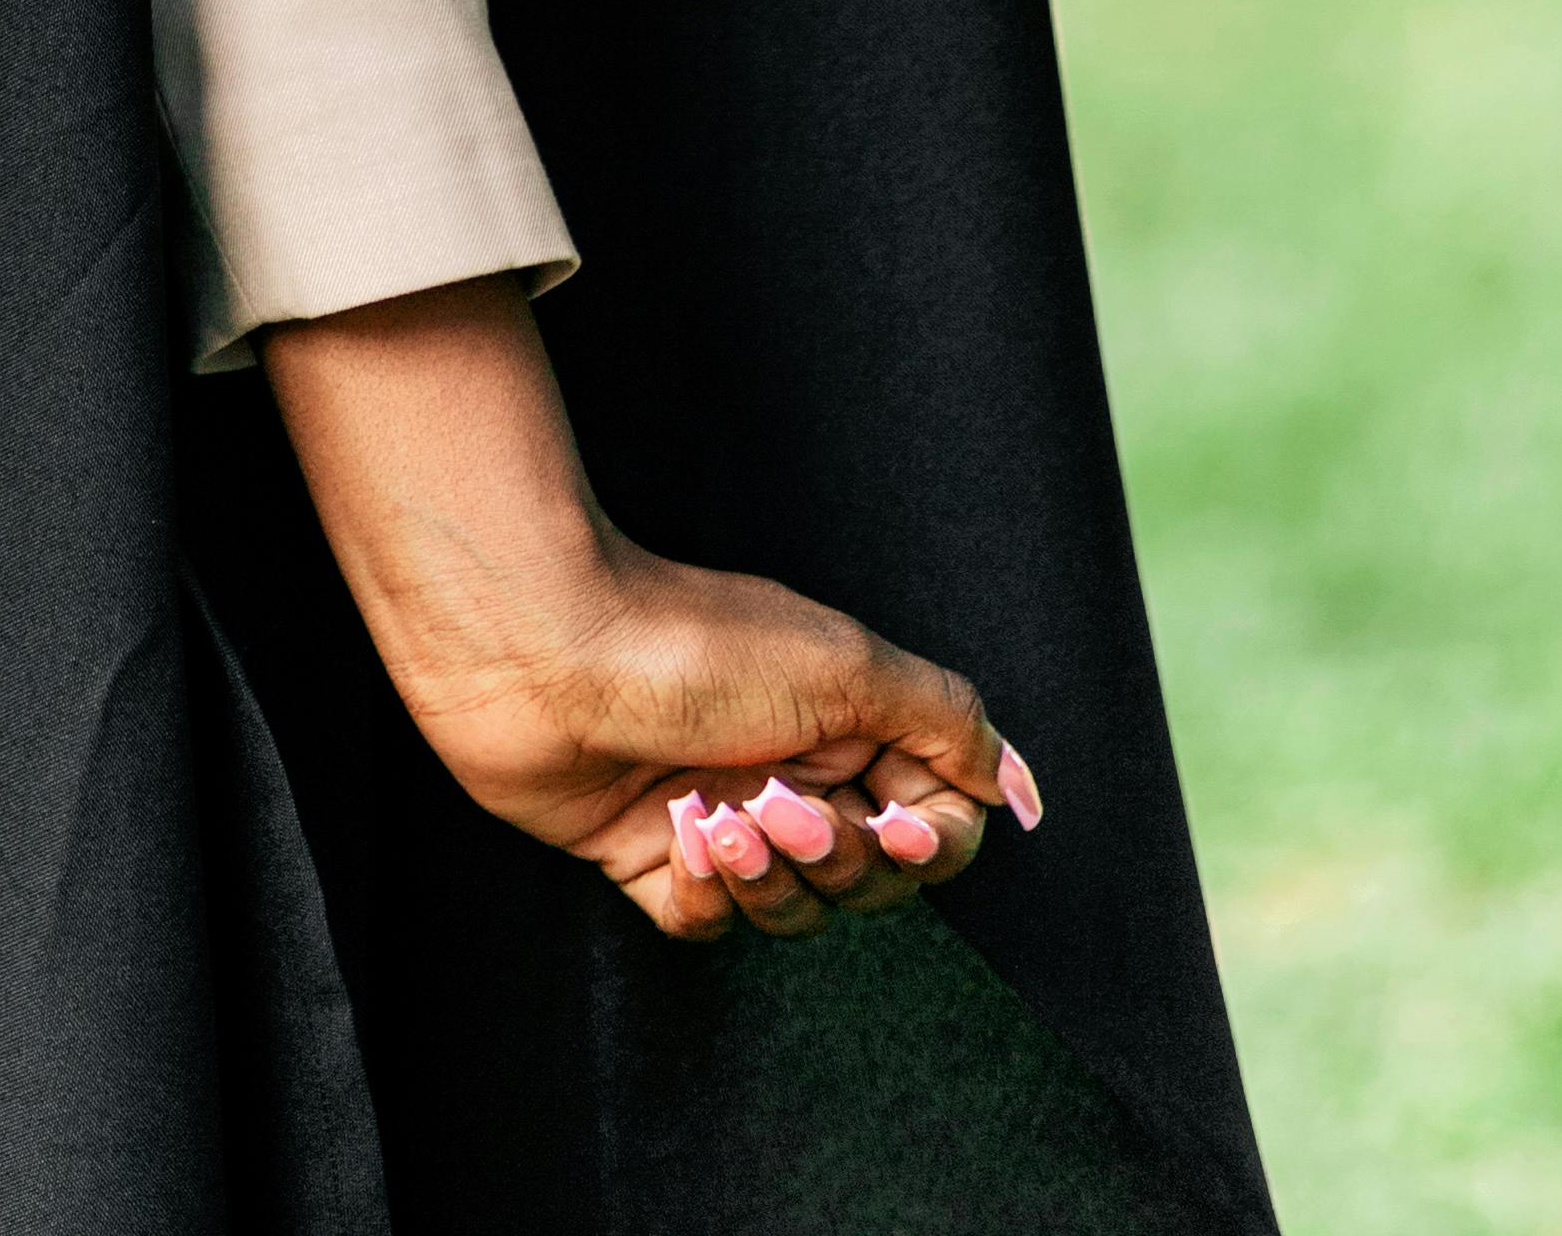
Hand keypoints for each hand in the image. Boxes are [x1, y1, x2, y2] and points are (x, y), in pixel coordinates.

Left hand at [263, 278, 1040, 947]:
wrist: (539, 644)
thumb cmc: (689, 638)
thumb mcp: (847, 664)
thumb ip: (948, 723)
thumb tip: (1022, 791)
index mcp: (844, 721)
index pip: (934, 823)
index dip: (925, 845)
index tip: (895, 825)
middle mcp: (789, 766)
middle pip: (867, 879)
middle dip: (835, 859)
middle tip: (780, 804)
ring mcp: (720, 811)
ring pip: (792, 910)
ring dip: (766, 877)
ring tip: (718, 814)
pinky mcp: (650, 851)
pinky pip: (708, 923)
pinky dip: (705, 894)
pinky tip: (680, 836)